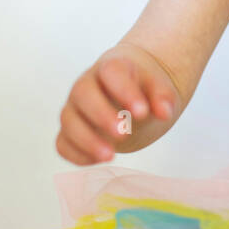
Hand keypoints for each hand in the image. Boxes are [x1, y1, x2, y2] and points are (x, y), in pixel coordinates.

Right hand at [56, 46, 179, 165]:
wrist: (131, 95)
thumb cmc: (143, 89)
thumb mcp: (159, 88)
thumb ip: (163, 97)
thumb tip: (164, 112)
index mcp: (111, 67)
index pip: (111, 72)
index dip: (124, 91)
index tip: (142, 113)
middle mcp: (86, 84)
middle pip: (83, 93)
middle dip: (101, 115)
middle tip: (123, 134)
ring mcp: (75, 108)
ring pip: (69, 121)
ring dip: (87, 140)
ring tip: (111, 156)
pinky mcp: (70, 131)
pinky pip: (63, 143)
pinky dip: (76, 154)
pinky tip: (98, 161)